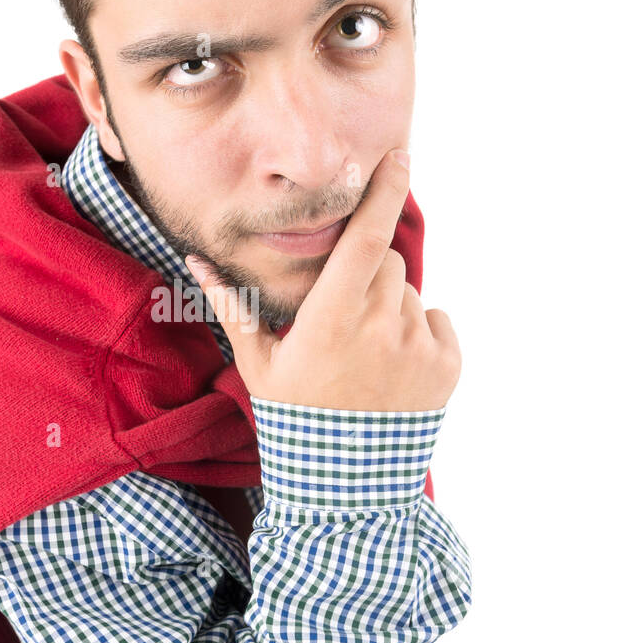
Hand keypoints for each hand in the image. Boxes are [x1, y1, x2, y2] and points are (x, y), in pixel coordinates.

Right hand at [184, 149, 460, 411]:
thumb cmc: (294, 417)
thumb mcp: (257, 364)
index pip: (365, 238)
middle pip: (385, 261)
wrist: (344, 486)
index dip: (383, 191)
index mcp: (330, 319)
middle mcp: (379, 328)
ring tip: (366, 356)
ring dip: (391, 308)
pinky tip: (393, 370)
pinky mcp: (446, 367)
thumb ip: (233, 306)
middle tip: (344, 318)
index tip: (399, 156)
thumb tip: (195, 260)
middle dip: (367, 274)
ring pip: (410, 293)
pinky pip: (437, 322)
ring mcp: (417, 348)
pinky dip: (420, 334)